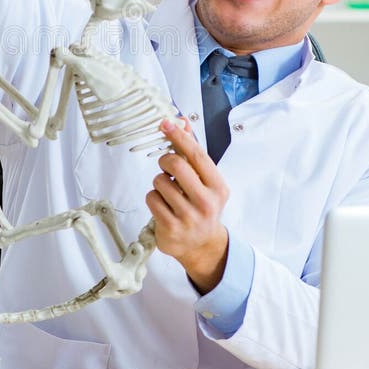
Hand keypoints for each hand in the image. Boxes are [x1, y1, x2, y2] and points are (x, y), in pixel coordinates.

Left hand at [146, 118, 229, 293]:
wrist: (202, 246)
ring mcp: (189, 217)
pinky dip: (153, 198)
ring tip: (169, 193)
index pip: (197, 155)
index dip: (180, 136)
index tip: (166, 123)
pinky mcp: (171, 228)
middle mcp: (206, 203)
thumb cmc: (201, 206)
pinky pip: (151, 198)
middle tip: (166, 166)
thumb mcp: (204, 181)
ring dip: (159, 183)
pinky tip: (163, 205)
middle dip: (165, 161)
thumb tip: (181, 122)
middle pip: (176, 165)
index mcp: (218, 187)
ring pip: (160, 182)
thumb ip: (193, 152)